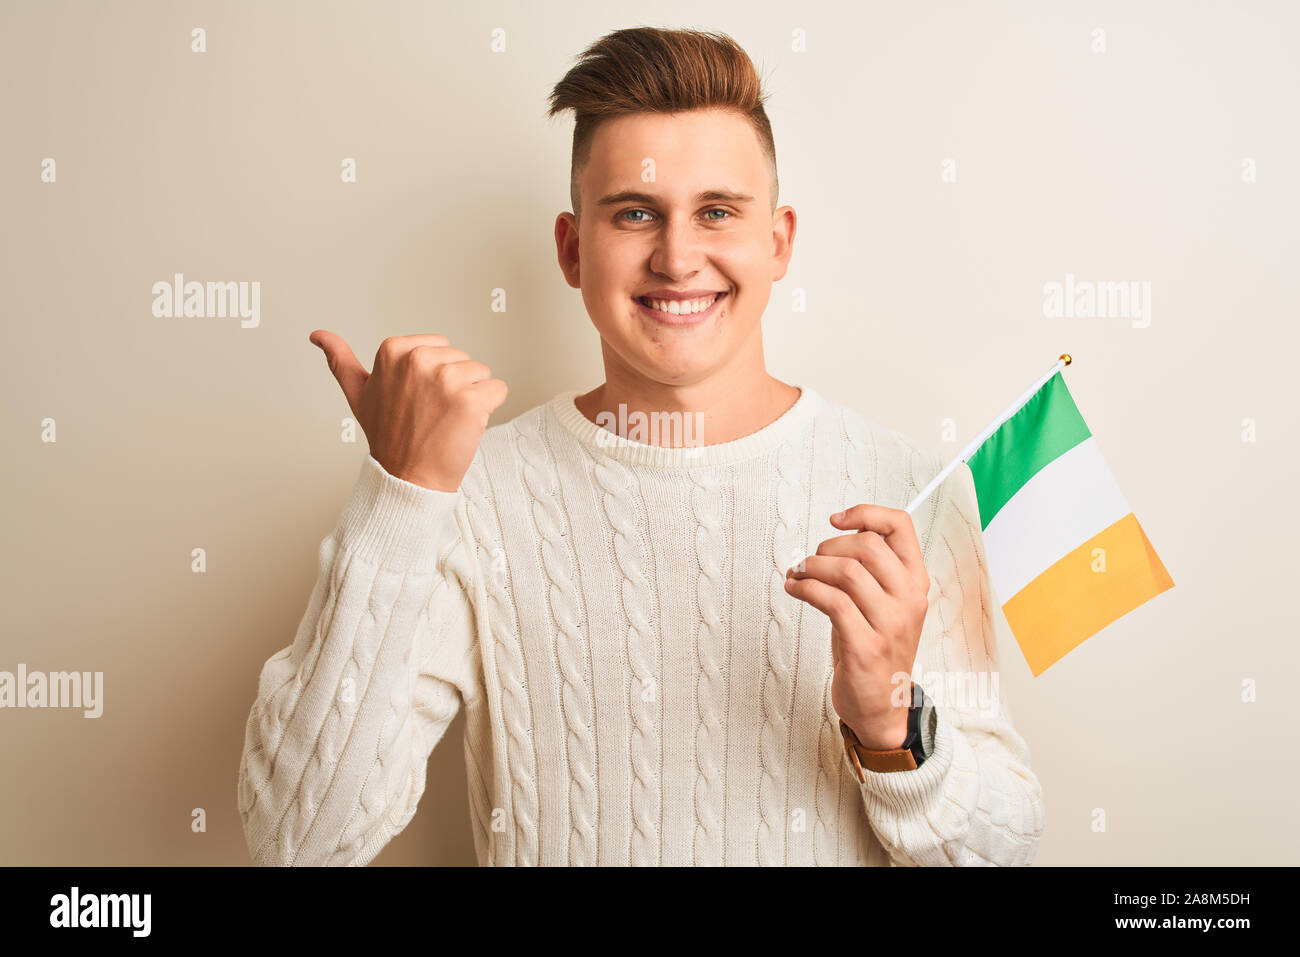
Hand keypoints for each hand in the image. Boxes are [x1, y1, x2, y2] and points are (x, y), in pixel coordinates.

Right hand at [308, 330, 507, 492]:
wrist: (407, 477)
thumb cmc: (386, 437)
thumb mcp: (357, 393)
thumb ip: (340, 360)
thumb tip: (318, 335)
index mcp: (394, 349)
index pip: (441, 348)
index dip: (434, 376)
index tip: (415, 399)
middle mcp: (419, 359)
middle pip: (463, 360)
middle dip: (454, 385)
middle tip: (430, 414)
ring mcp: (445, 379)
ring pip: (481, 374)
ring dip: (471, 398)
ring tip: (445, 420)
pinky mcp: (471, 400)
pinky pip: (498, 390)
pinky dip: (489, 408)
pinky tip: (464, 425)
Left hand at [783, 505, 929, 749]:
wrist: (882, 706)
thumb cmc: (876, 648)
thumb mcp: (883, 603)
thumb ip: (870, 569)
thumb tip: (839, 534)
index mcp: (916, 582)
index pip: (901, 527)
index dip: (866, 513)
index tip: (837, 520)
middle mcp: (909, 599)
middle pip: (867, 545)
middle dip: (828, 546)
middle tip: (810, 561)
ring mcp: (890, 624)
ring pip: (846, 571)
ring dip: (811, 568)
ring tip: (797, 575)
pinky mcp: (866, 646)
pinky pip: (831, 601)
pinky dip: (805, 589)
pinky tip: (795, 590)